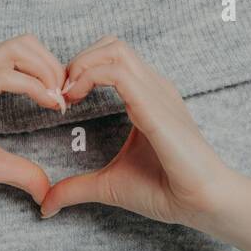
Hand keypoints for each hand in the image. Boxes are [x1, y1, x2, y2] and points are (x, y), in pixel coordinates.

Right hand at [0, 33, 66, 206]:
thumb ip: (19, 171)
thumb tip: (46, 190)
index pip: (22, 52)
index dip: (50, 70)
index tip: (64, 101)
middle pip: (24, 41)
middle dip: (54, 64)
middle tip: (67, 97)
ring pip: (17, 48)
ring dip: (47, 70)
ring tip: (58, 99)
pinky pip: (3, 77)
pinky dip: (34, 86)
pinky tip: (47, 104)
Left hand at [39, 35, 244, 229]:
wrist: (204, 202)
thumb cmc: (167, 191)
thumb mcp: (109, 186)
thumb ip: (77, 188)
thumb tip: (46, 205)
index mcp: (146, 97)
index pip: (112, 58)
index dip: (81, 69)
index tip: (62, 100)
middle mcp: (152, 87)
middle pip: (111, 44)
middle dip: (79, 59)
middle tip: (62, 93)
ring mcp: (156, 92)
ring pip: (114, 49)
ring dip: (82, 64)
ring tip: (68, 94)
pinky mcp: (155, 105)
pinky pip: (118, 73)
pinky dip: (89, 77)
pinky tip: (75, 100)